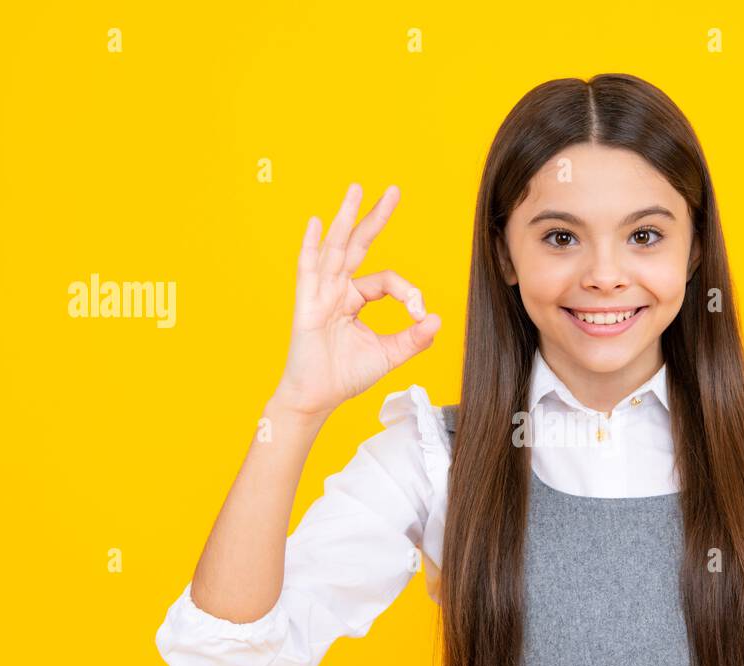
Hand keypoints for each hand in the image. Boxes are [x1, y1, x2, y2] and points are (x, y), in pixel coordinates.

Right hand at [271, 183, 441, 418]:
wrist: (318, 397)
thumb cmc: (346, 375)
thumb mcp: (389, 355)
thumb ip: (413, 339)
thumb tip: (436, 319)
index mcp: (355, 298)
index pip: (387, 280)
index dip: (407, 292)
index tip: (418, 313)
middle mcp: (337, 289)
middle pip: (359, 245)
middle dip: (375, 217)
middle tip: (393, 190)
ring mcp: (320, 294)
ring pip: (336, 249)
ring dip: (346, 218)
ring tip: (356, 190)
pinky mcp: (307, 305)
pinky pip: (308, 270)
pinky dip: (311, 246)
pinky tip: (317, 224)